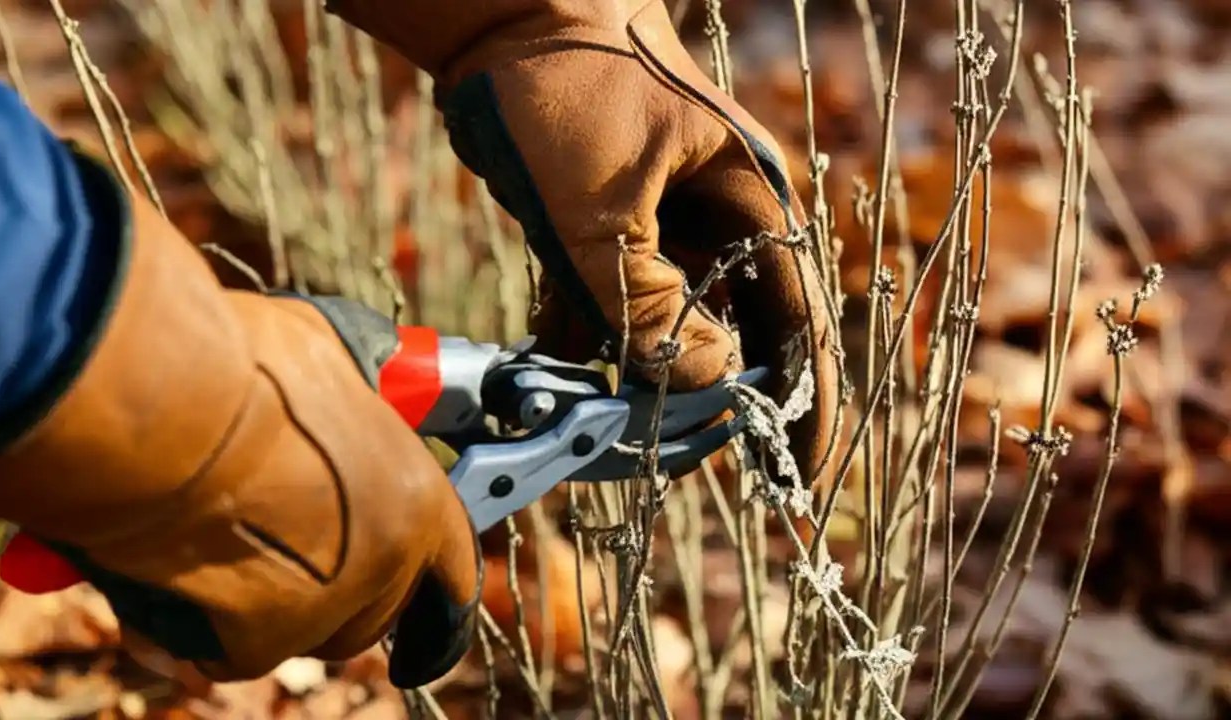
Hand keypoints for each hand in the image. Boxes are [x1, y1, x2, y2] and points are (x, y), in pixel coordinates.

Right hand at [0, 147, 481, 686]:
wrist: (165, 403)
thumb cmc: (240, 365)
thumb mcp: (325, 357)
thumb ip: (353, 391)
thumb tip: (351, 372)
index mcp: (418, 494)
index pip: (454, 561)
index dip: (438, 576)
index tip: (426, 592)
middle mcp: (388, 559)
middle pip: (382, 606)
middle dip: (349, 588)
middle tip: (303, 551)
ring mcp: (327, 604)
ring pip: (318, 633)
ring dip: (288, 608)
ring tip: (241, 553)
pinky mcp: (260, 636)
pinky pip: (242, 651)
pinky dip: (217, 628)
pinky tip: (193, 582)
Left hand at [329, 0, 839, 478]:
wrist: (502, 15)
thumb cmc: (564, 86)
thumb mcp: (597, 207)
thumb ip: (643, 304)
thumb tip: (699, 383)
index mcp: (748, 202)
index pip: (793, 321)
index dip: (799, 402)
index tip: (797, 472)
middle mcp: (718, 215)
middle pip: (732, 328)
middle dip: (705, 391)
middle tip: (680, 453)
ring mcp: (666, 217)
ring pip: (667, 316)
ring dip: (634, 361)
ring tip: (596, 411)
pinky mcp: (615, 217)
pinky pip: (617, 291)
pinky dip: (588, 325)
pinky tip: (552, 353)